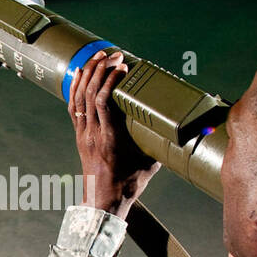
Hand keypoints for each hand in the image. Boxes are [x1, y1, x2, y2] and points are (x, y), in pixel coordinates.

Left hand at [68, 49, 160, 219]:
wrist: (104, 202)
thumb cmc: (129, 185)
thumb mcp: (150, 163)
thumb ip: (162, 144)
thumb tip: (183, 130)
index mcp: (110, 138)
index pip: (104, 101)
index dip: (110, 80)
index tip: (122, 67)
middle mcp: (93, 134)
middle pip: (90, 94)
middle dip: (100, 70)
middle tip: (112, 55)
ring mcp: (83, 134)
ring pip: (79, 97)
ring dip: (87, 75)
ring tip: (98, 58)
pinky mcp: (79, 136)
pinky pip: (73, 106)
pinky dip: (76, 87)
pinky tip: (80, 74)